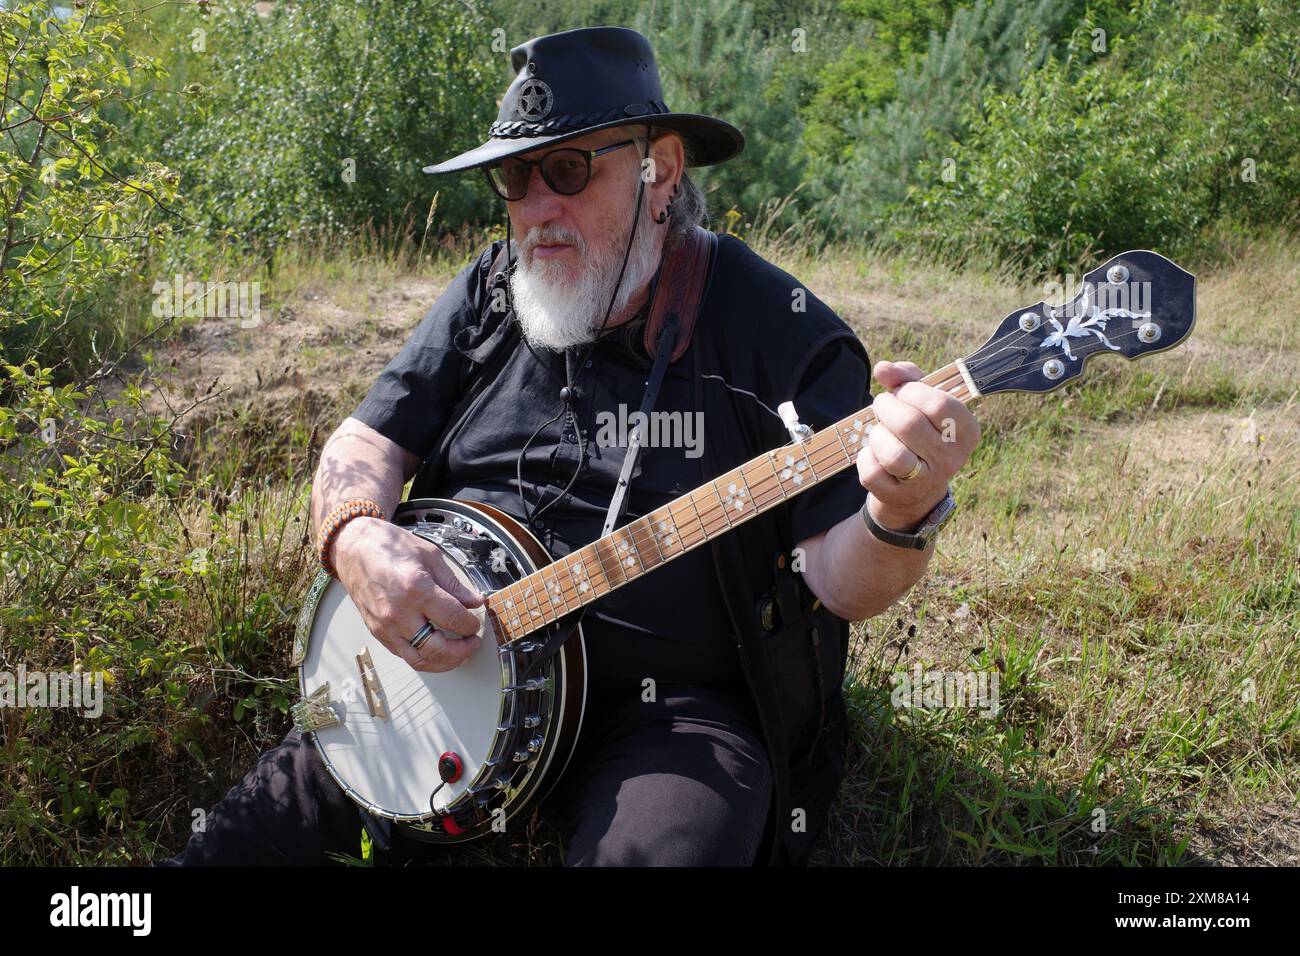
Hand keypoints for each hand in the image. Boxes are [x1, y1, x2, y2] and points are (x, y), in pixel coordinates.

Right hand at [332, 516, 485, 672]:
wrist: (353, 548)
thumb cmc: (388, 546)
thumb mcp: (430, 556)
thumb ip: (454, 584)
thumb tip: (474, 602)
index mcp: (416, 589)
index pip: (454, 619)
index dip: (471, 625)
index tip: (475, 622)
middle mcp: (399, 613)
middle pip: (438, 649)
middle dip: (463, 650)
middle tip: (472, 642)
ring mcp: (386, 626)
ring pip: (420, 660)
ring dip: (444, 662)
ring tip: (458, 653)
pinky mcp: (377, 632)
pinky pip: (404, 655)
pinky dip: (424, 657)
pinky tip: (436, 649)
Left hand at [856, 360, 980, 529]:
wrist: (914, 487)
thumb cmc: (919, 431)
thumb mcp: (920, 401)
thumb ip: (905, 378)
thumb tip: (883, 368)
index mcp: (966, 431)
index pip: (940, 404)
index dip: (911, 391)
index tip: (901, 391)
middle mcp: (951, 458)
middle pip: (910, 425)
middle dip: (886, 407)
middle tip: (882, 405)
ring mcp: (926, 481)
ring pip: (893, 454)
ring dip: (877, 435)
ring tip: (879, 431)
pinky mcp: (899, 496)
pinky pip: (873, 472)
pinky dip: (865, 457)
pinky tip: (873, 453)